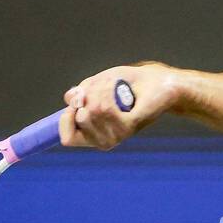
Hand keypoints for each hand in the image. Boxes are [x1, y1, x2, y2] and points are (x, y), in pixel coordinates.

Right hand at [60, 62, 179, 149]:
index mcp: (92, 135)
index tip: (78, 101)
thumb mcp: (94, 85)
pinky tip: (121, 89)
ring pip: (92, 111)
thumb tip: (72, 100)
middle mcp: (103, 141)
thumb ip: (78, 95)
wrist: (155, 81)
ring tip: (116, 86)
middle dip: (88, 95)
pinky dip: (110, 90)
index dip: (66, 118)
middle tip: (105, 88)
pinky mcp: (129, 127)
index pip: (67, 138)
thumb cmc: (126, 84)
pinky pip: (106, 108)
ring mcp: (117, 136)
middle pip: (80, 119)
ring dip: (101, 89)